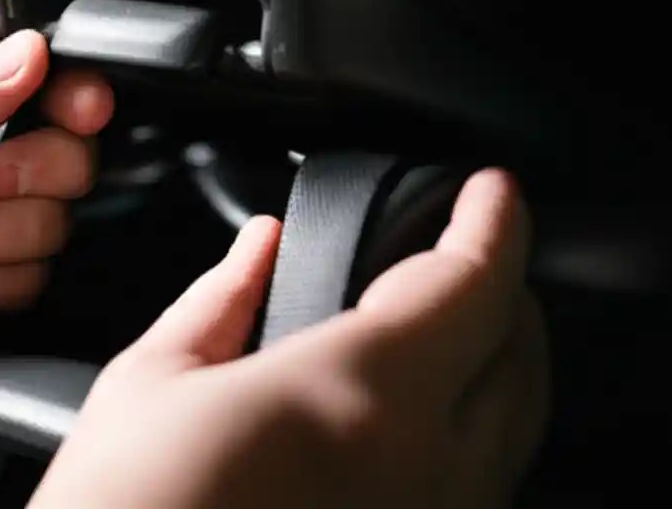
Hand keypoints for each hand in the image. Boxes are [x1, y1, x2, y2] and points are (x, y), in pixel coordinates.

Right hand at [31, 169, 547, 508]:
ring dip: (498, 362)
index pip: (474, 283)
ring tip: (450, 329)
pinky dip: (471, 434)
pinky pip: (479, 489)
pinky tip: (417, 422)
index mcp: (359, 398)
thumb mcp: (149, 387)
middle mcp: (425, 472)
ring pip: (517, 430)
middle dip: (505, 289)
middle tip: (464, 253)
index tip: (490, 192)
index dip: (492, 222)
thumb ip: (221, 301)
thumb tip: (258, 248)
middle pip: (522, 354)